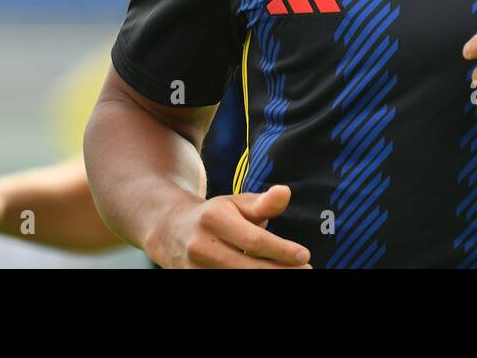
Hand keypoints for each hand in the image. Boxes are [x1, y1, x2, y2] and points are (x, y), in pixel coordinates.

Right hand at [147, 185, 311, 268]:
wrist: (170, 230)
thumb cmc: (215, 215)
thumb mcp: (236, 203)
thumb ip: (263, 202)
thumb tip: (286, 192)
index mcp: (214, 219)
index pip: (253, 240)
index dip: (281, 250)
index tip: (304, 255)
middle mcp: (201, 246)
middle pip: (246, 267)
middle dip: (278, 271)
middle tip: (306, 272)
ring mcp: (193, 269)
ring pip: (235, 279)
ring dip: (266, 279)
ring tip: (290, 277)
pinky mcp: (191, 280)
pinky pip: (222, 284)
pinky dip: (246, 284)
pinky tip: (267, 279)